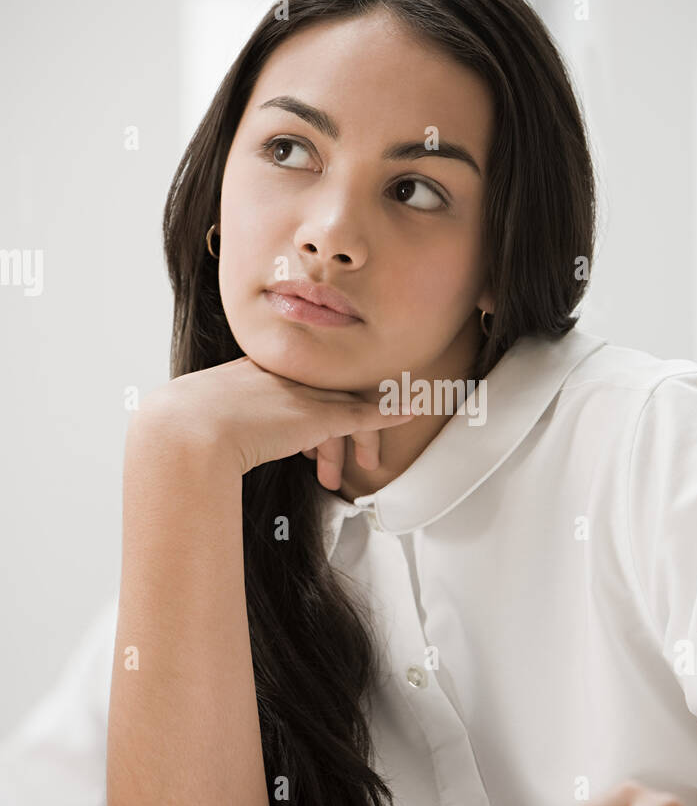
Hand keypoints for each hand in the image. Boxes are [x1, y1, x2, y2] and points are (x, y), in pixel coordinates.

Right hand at [134, 354, 413, 478]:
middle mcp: (283, 371)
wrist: (185, 432)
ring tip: (382, 439)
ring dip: (373, 414)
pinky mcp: (317, 416)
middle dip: (350, 399)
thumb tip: (193, 434)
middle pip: (329, 380)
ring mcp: (301, 391)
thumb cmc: (178, 432)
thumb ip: (207, 418)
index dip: (314, 390)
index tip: (320, 408)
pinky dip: (387, 412)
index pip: (298, 373)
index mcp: (252, 366)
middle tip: (366, 420)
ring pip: (349, 396)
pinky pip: (363, 413)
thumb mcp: (194, 415)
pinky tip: (410, 409)